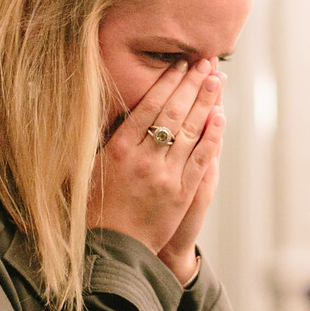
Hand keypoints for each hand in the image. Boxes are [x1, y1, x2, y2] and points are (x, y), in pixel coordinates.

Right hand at [88, 60, 224, 282]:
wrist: (114, 248)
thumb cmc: (96, 208)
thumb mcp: (89, 169)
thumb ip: (104, 140)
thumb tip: (112, 109)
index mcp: (118, 149)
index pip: (148, 106)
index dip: (167, 83)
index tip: (179, 65)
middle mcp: (143, 158)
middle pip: (172, 112)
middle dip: (191, 84)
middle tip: (205, 61)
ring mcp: (165, 175)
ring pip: (189, 130)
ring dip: (205, 102)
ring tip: (216, 79)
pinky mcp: (182, 193)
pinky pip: (201, 158)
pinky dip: (212, 135)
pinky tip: (220, 116)